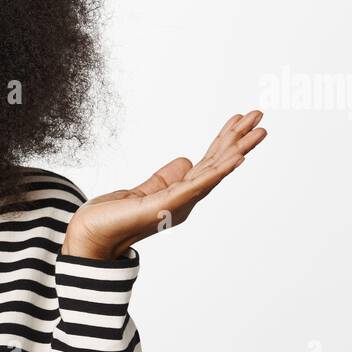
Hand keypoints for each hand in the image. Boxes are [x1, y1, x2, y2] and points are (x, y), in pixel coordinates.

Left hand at [63, 110, 267, 258]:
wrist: (91, 235)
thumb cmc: (114, 217)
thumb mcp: (144, 189)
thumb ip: (166, 177)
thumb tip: (186, 161)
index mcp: (181, 194)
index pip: (208, 162)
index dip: (224, 141)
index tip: (239, 120)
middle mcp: (185, 199)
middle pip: (217, 164)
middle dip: (240, 140)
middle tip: (260, 117)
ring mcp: (179, 203)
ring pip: (214, 171)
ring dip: (238, 149)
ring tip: (258, 131)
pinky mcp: (168, 204)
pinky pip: (199, 184)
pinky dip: (219, 170)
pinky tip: (236, 157)